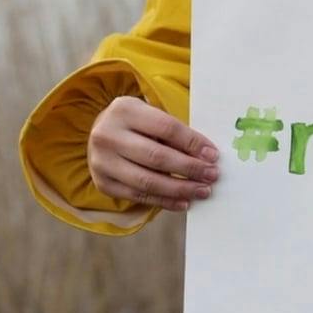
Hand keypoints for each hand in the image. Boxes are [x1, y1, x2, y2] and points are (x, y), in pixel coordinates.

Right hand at [88, 96, 219, 211]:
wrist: (100, 136)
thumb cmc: (135, 126)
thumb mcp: (150, 117)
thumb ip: (173, 134)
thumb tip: (206, 157)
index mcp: (124, 110)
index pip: (166, 128)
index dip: (192, 143)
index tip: (213, 156)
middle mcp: (108, 136)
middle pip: (156, 157)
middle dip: (189, 168)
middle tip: (211, 176)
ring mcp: (102, 162)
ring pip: (147, 181)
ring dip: (179, 189)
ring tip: (202, 191)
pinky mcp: (103, 184)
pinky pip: (139, 197)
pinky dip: (164, 201)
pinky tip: (183, 202)